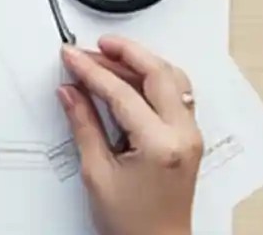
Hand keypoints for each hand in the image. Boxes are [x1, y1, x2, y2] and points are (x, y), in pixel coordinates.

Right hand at [58, 37, 202, 234]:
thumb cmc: (133, 225)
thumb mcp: (97, 174)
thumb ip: (84, 125)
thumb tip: (71, 93)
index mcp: (160, 145)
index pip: (121, 92)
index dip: (92, 71)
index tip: (72, 58)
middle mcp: (182, 135)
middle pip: (157, 73)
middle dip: (124, 53)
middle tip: (95, 46)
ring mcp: (191, 134)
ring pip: (172, 78)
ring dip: (142, 61)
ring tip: (111, 55)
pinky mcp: (190, 137)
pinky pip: (177, 93)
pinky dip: (154, 78)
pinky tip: (133, 76)